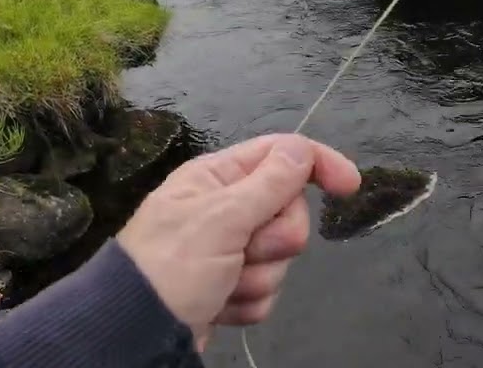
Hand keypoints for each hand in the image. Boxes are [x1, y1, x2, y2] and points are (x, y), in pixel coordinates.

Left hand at [116, 133, 360, 350]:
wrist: (133, 334)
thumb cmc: (170, 266)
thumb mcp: (220, 218)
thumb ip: (268, 183)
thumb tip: (301, 148)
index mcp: (218, 178)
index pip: (283, 155)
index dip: (319, 165)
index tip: (350, 187)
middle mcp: (225, 209)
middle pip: (289, 212)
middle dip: (274, 239)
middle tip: (243, 250)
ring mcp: (228, 251)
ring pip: (280, 256)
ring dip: (257, 276)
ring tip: (221, 285)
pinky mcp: (230, 288)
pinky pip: (268, 290)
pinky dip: (248, 302)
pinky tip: (218, 306)